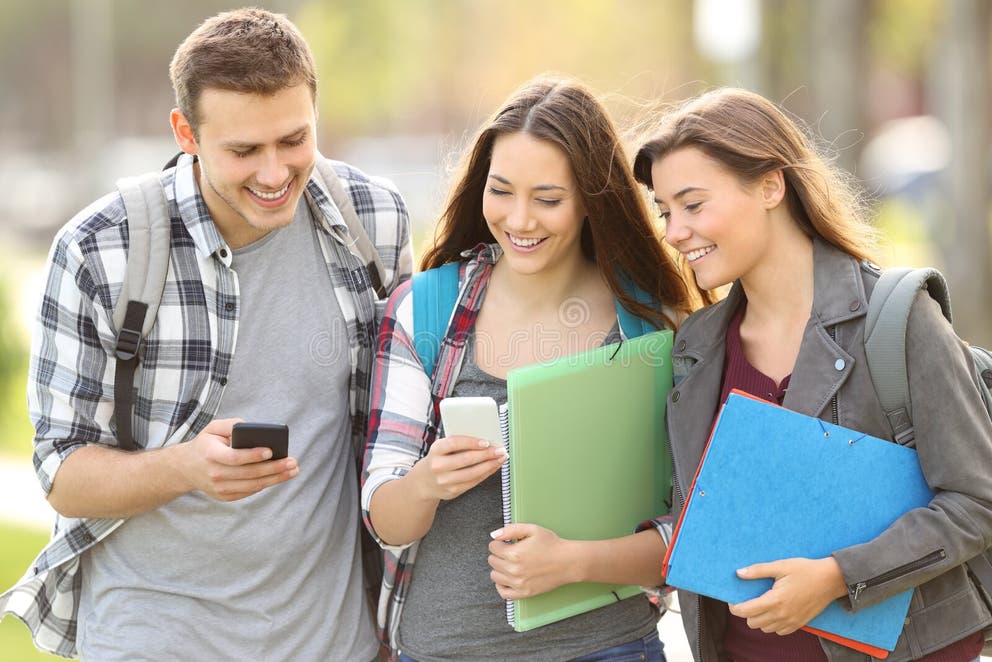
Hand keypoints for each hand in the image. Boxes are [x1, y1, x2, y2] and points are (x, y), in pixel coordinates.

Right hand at [175, 418, 299, 500]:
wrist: (185, 467)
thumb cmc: (206, 444)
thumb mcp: (213, 428)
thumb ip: (231, 424)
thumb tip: (252, 428)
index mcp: (211, 455)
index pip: (235, 458)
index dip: (253, 455)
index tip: (271, 451)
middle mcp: (215, 474)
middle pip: (249, 474)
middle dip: (274, 468)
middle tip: (292, 462)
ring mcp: (219, 489)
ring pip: (253, 485)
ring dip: (276, 479)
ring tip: (292, 470)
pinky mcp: (225, 496)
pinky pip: (249, 491)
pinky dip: (266, 484)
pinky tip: (279, 476)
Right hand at [409, 435, 506, 500]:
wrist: (423, 482)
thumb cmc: (438, 459)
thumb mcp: (442, 448)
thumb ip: (459, 443)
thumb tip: (485, 440)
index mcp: (435, 450)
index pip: (454, 443)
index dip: (471, 442)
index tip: (486, 441)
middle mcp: (438, 466)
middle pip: (466, 459)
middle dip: (487, 454)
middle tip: (500, 449)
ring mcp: (445, 481)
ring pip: (472, 473)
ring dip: (490, 465)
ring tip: (501, 458)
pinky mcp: (452, 491)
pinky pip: (473, 482)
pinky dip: (486, 474)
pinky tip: (493, 467)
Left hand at [487, 523, 578, 598]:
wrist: (568, 562)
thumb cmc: (552, 544)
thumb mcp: (532, 529)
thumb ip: (510, 530)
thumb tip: (494, 535)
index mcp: (514, 553)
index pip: (493, 547)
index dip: (499, 542)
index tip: (506, 543)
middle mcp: (513, 570)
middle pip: (492, 561)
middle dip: (498, 554)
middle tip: (510, 551)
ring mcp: (518, 583)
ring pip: (495, 576)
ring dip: (499, 568)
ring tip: (510, 563)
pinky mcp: (524, 593)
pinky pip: (503, 593)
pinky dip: (501, 585)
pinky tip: (507, 578)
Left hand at [728, 557, 847, 634]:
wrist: (831, 580)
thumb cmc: (805, 570)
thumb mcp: (780, 566)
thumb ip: (758, 570)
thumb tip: (739, 573)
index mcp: (774, 600)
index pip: (746, 611)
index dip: (734, 607)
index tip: (733, 600)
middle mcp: (782, 615)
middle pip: (752, 623)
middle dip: (746, 613)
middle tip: (748, 600)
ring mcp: (791, 621)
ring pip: (765, 629)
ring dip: (759, 619)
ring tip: (762, 605)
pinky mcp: (799, 624)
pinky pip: (779, 631)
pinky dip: (773, 624)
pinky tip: (775, 612)